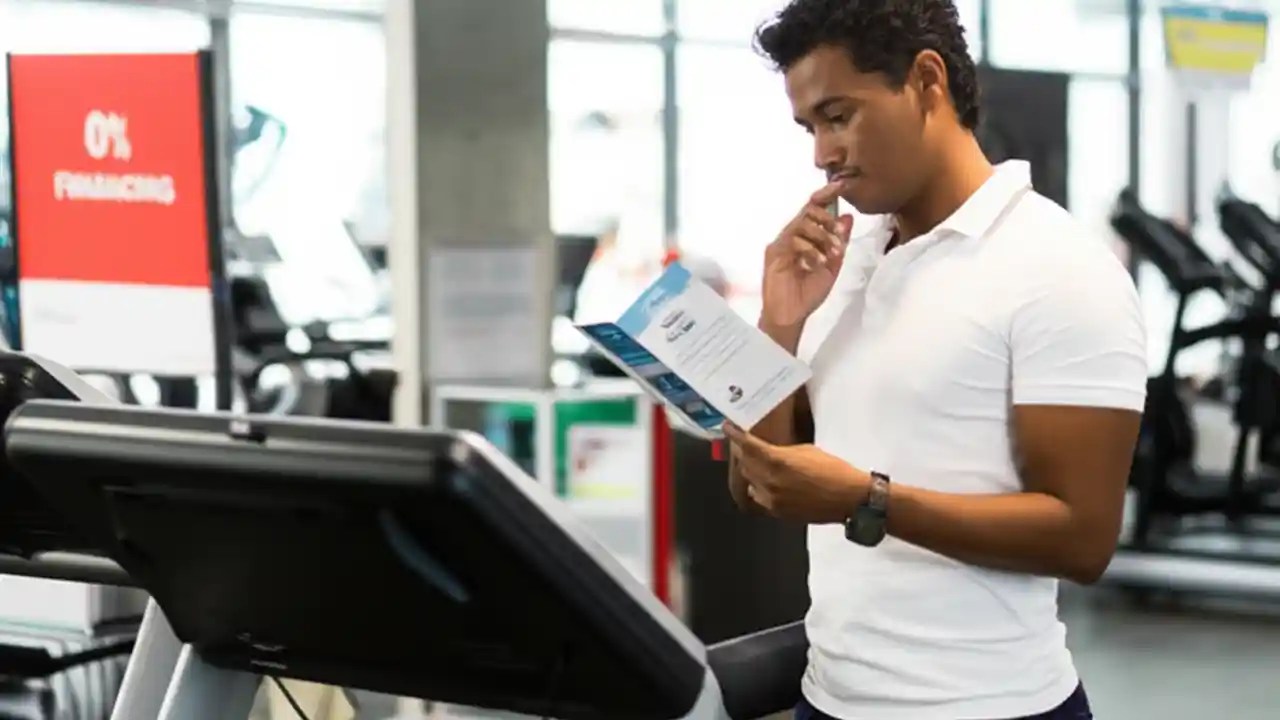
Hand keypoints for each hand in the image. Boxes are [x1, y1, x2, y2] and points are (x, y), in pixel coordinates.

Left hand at [724, 423, 867, 523]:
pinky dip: (760, 488)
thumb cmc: (833, 470)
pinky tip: (770, 482)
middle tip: (745, 444)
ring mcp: (772, 499)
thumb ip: (781, 451)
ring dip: (752, 471)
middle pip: (745, 463)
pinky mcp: (777, 512)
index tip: (727, 427)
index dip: (735, 435)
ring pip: (750, 481)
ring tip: (760, 464)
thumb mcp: (806, 450)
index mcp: (777, 461)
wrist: (849, 498)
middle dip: (743, 452)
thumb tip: (767, 450)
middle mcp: (769, 481)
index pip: (747, 445)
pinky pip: (759, 497)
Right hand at [761, 183, 854, 328]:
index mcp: (805, 237)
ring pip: (802, 223)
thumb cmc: (808, 293)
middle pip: (808, 211)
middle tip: (840, 235)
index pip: (814, 209)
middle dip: (828, 219)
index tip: (840, 184)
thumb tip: (848, 217)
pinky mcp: (774, 253)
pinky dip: (809, 249)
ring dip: (822, 235)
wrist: (791, 316)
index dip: (826, 194)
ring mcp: (781, 243)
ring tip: (832, 253)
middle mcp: (792, 235)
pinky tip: (817, 262)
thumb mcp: (832, 265)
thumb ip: (839, 242)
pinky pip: (793, 240)